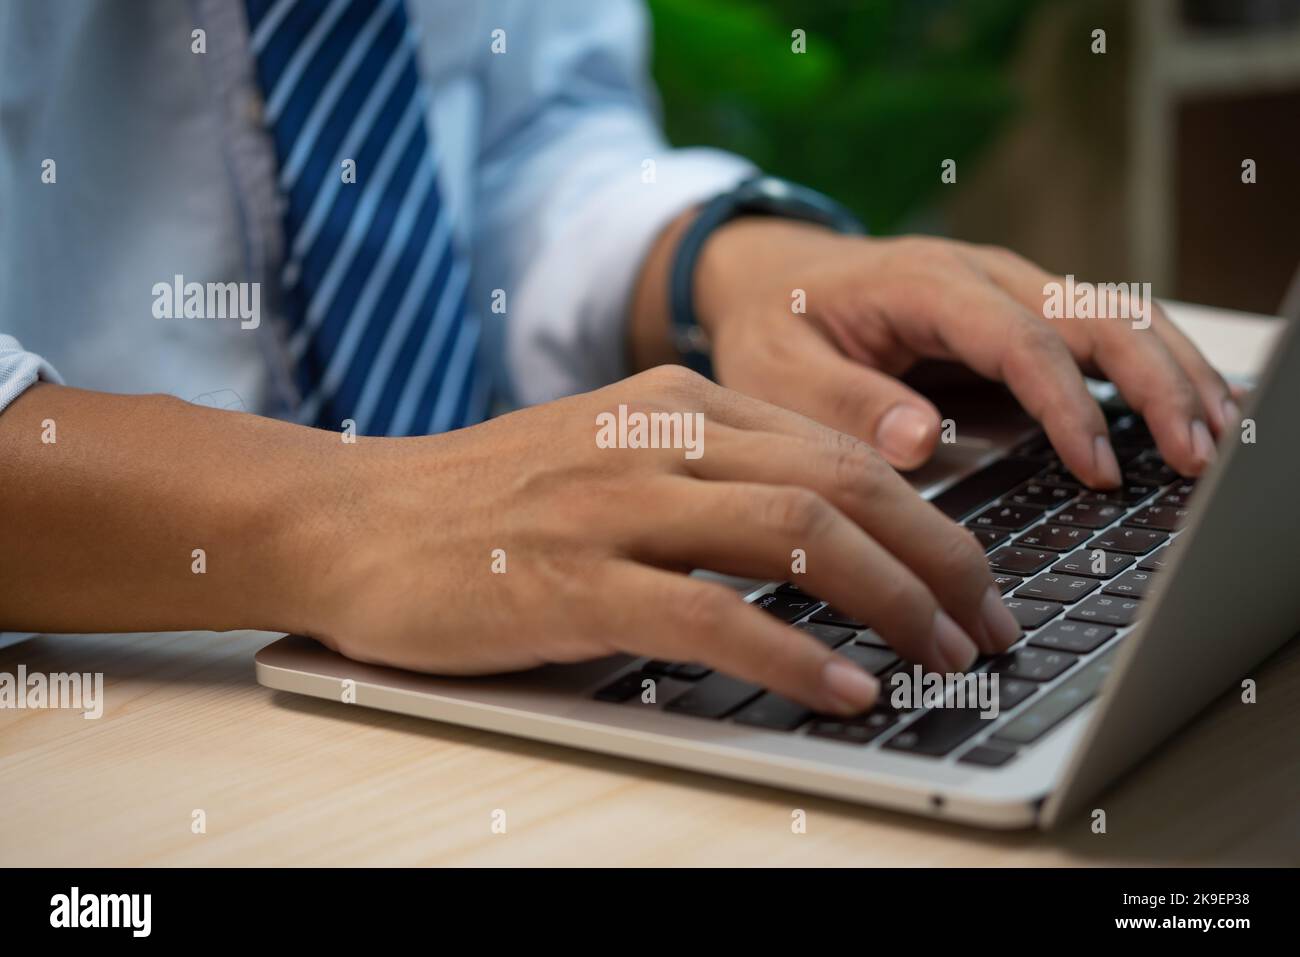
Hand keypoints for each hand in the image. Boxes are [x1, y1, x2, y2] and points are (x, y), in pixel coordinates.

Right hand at [305, 366, 1021, 712]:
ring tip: (948, 656)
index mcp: (678, 405)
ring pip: (798, 537)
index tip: (974, 574)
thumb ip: (710, 476)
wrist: (350, 519)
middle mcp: (657, 439)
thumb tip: (826, 527)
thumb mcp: (610, 457)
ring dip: (894, 602)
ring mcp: (614, 507)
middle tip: (992, 621)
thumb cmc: (485, 502)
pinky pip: (712, 618)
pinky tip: (847, 689)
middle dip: (941, 558)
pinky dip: (795, 657)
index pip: (840, 448)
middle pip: (844, 485)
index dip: (931, 514)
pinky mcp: (571, 583)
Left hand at [692, 219, 1236, 484]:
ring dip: (1170, 374)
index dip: (1065, 403)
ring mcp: (1007, 291)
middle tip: (1192, 458)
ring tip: (1210, 442)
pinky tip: (1182, 413)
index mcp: (923, 283)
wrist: (770, 278)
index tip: (1098, 468)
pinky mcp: (1017, 316)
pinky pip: (1098, 335)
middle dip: (1153, 383)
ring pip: (1115, 317)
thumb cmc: (773, 326)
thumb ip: (842, 403)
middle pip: (1094, 315)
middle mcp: (980, 276)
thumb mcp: (775, 370)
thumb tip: (922, 441)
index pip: (1017, 338)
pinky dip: (1148, 370)